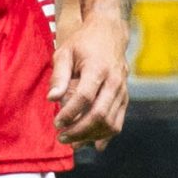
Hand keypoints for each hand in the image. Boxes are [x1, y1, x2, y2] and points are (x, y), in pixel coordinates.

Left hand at [50, 6, 128, 147]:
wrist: (110, 33)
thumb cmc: (83, 43)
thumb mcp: (64, 53)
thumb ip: (59, 76)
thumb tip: (52, 99)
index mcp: (98, 69)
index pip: (85, 97)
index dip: (70, 113)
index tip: (57, 123)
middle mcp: (114, 82)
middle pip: (100, 114)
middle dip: (80, 130)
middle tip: (62, 137)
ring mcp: (122, 91)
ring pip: (111, 122)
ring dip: (91, 136)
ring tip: (72, 142)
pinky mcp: (125, 97)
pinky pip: (119, 121)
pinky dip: (106, 135)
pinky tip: (93, 144)